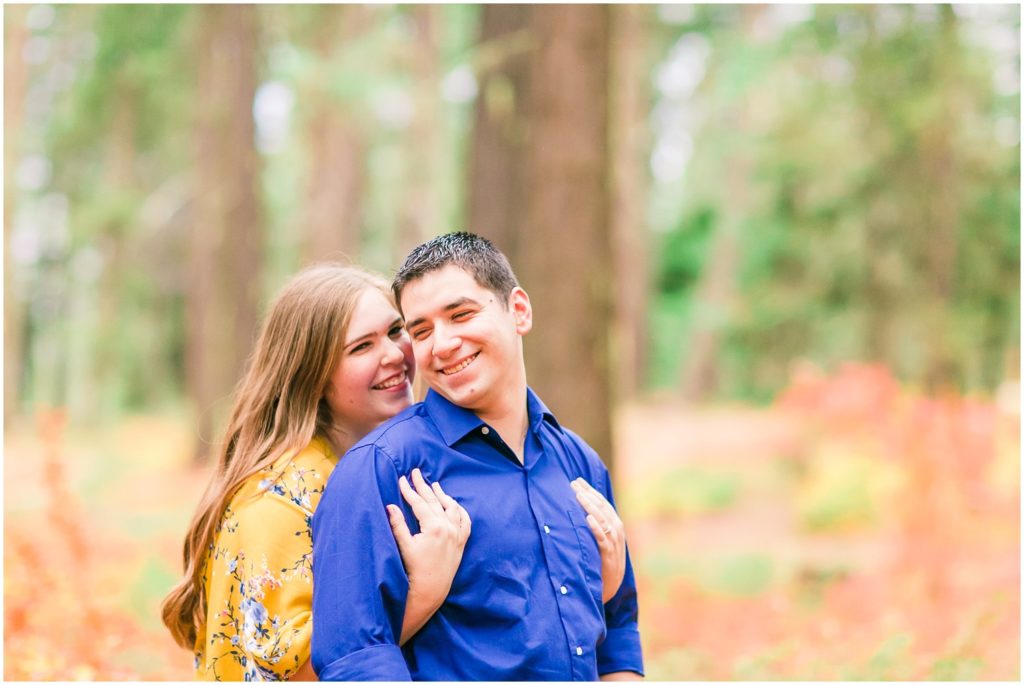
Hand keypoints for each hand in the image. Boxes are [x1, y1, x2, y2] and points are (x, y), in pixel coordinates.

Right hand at [387, 468, 470, 639]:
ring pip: (451, 508)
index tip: (402, 479)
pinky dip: (459, 510)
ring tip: (434, 484)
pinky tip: (453, 504)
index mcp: (434, 528)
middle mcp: (448, 529)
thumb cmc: (414, 570)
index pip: (420, 503)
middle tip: (415, 473)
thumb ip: (398, 525)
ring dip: (442, 495)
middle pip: (435, 501)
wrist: (430, 591)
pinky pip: (464, 521)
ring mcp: (456, 535)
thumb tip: (390, 506)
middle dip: (423, 486)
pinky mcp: (461, 543)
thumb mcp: (404, 546)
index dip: (409, 490)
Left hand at [571, 478, 625, 602]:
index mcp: (615, 528)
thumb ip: (594, 528)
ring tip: (578, 495)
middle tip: (573, 483)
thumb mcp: (599, 543)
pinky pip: (603, 541)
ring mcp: (615, 546)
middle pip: (603, 509)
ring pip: (604, 521)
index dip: (591, 492)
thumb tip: (577, 510)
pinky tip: (588, 519)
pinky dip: (596, 529)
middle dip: (588, 495)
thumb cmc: (600, 565)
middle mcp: (617, 534)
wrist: (608, 590)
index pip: (603, 505)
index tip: (577, 481)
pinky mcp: (610, 559)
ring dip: (591, 507)